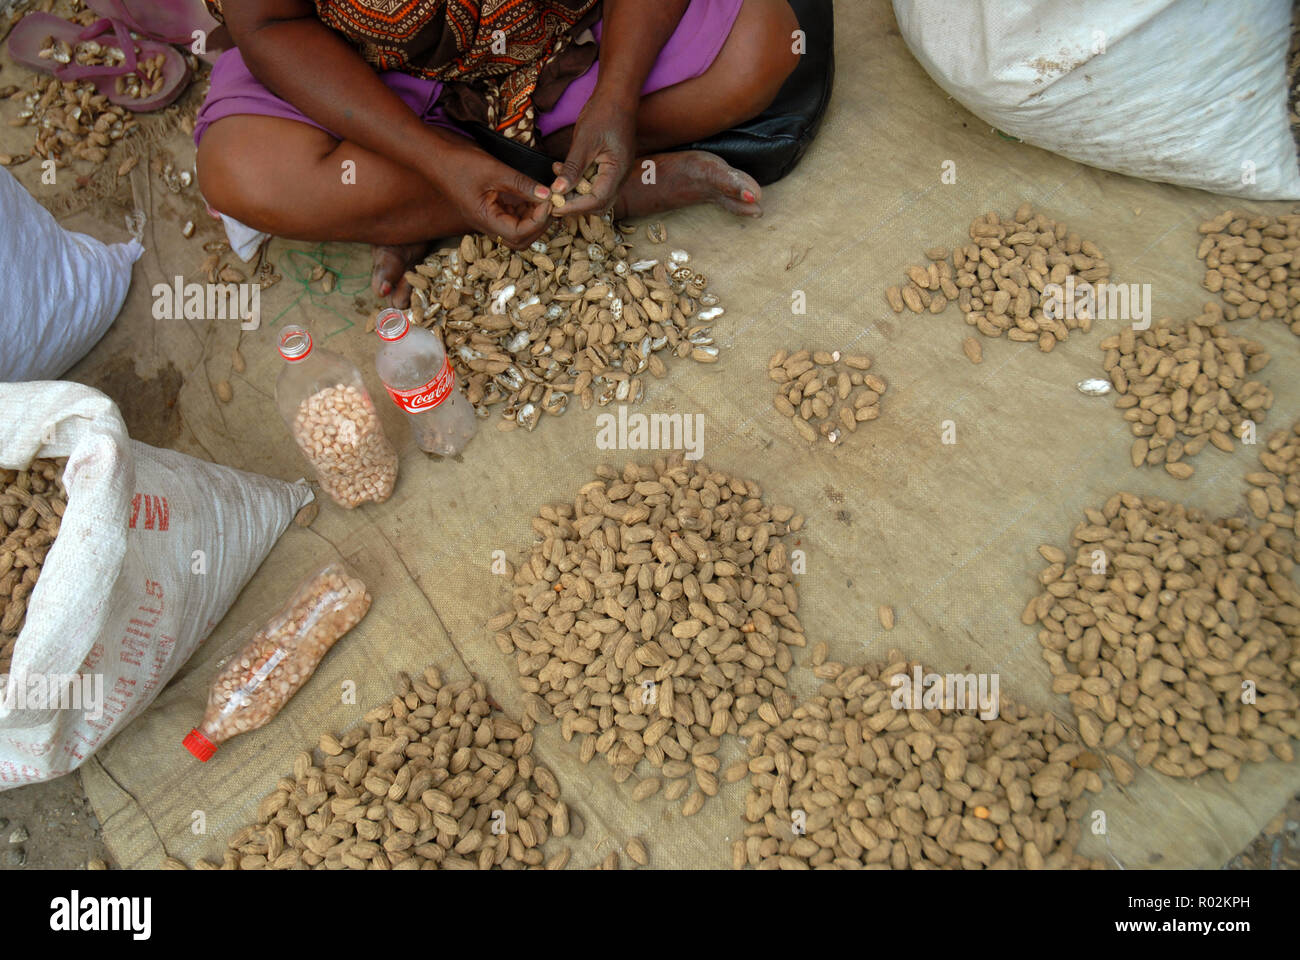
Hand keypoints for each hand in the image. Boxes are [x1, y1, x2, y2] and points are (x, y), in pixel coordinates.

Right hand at [436, 144, 552, 248]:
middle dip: (539, 224)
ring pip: (518, 228)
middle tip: (550, 203)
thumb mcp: (494, 170)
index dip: (538, 221)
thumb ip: (521, 184)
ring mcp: (488, 217)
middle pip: (520, 239)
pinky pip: (513, 215)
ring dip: (534, 216)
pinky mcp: (490, 208)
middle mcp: (487, 223)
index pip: (519, 234)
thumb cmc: (459, 162)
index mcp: (484, 220)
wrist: (436, 156)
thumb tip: (547, 195)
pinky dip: (526, 208)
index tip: (547, 201)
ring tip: (543, 196)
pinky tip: (533, 193)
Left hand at [549, 90, 635, 215]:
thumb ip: (573, 168)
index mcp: (618, 170)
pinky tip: (562, 171)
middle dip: (575, 206)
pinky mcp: (609, 167)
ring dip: (575, 194)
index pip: (597, 200)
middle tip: (553, 201)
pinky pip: (593, 183)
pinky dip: (577, 182)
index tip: (555, 207)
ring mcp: (615, 172)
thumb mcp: (584, 141)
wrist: (616, 96)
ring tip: (555, 184)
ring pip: (595, 196)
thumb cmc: (603, 113)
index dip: (575, 207)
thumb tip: (558, 191)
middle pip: (599, 204)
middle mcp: (620, 176)